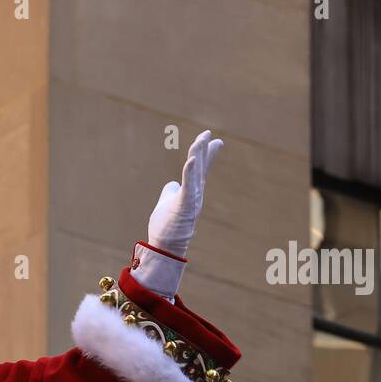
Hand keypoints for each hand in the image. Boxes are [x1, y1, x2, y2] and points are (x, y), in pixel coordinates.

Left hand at [147, 130, 222, 256]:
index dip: (207, 154)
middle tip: (208, 133)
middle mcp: (195, 194)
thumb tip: (170, 184)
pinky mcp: (184, 205)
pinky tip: (191, 159)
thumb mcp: (167, 204)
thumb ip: (169, 192)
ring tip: (201, 139)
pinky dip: (189, 172)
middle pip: (201, 167)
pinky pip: (188, 186)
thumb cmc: (167, 228)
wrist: (166, 248)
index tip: (214, 140)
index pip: (201, 169)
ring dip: (198, 155)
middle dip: (204, 149)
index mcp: (191, 192)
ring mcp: (191, 200)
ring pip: (195, 173)